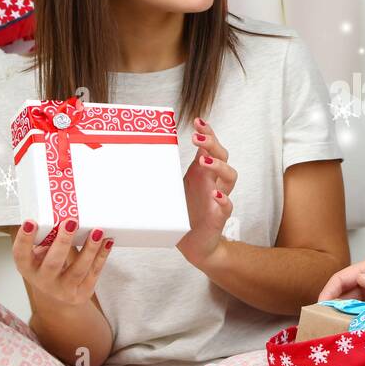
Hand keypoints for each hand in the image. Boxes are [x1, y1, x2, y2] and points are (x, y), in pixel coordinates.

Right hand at [13, 217, 112, 308]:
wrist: (58, 299)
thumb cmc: (48, 268)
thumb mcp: (40, 256)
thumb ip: (47, 241)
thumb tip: (61, 217)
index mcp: (29, 268)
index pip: (21, 255)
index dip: (24, 239)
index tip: (30, 222)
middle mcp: (44, 281)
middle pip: (53, 263)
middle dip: (63, 242)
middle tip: (71, 222)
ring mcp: (64, 289)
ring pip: (78, 269)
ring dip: (89, 248)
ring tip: (97, 231)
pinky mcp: (83, 292)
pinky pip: (94, 272)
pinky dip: (102, 255)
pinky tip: (107, 241)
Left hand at [176, 116, 236, 265]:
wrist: (196, 245)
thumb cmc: (185, 214)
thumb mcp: (171, 191)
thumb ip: (162, 176)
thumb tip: (134, 161)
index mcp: (201, 173)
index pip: (209, 147)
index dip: (207, 133)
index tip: (198, 121)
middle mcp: (213, 182)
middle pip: (222, 155)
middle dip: (212, 143)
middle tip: (197, 138)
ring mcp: (218, 198)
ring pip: (230, 176)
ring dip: (218, 165)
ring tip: (203, 161)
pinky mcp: (219, 217)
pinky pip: (227, 206)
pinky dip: (223, 200)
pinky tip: (215, 196)